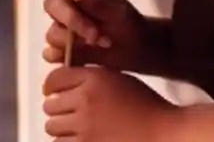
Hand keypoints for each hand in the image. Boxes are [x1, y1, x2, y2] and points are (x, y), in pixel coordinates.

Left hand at [42, 66, 178, 140]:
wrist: (163, 133)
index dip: (53, 86)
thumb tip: (67, 86)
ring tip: (78, 130)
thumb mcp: (120, 79)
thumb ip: (93, 78)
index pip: (55, 78)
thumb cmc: (146, 107)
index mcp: (94, 79)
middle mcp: (85, 100)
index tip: (55, 93)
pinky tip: (81, 140)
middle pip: (50, 104)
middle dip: (59, 109)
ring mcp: (84, 126)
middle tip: (72, 115)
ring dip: (62, 128)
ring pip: (52, 126)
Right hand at [43, 0, 156, 72]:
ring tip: (103, 44)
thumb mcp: (117, 12)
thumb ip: (96, 3)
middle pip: (52, 3)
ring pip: (52, 32)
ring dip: (75, 43)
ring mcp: (61, 27)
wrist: (136, 49)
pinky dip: (64, 57)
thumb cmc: (127, 23)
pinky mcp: (61, 50)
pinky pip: (50, 53)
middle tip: (95, 34)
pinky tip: (82, 60)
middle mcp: (66, 3)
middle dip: (72, 21)